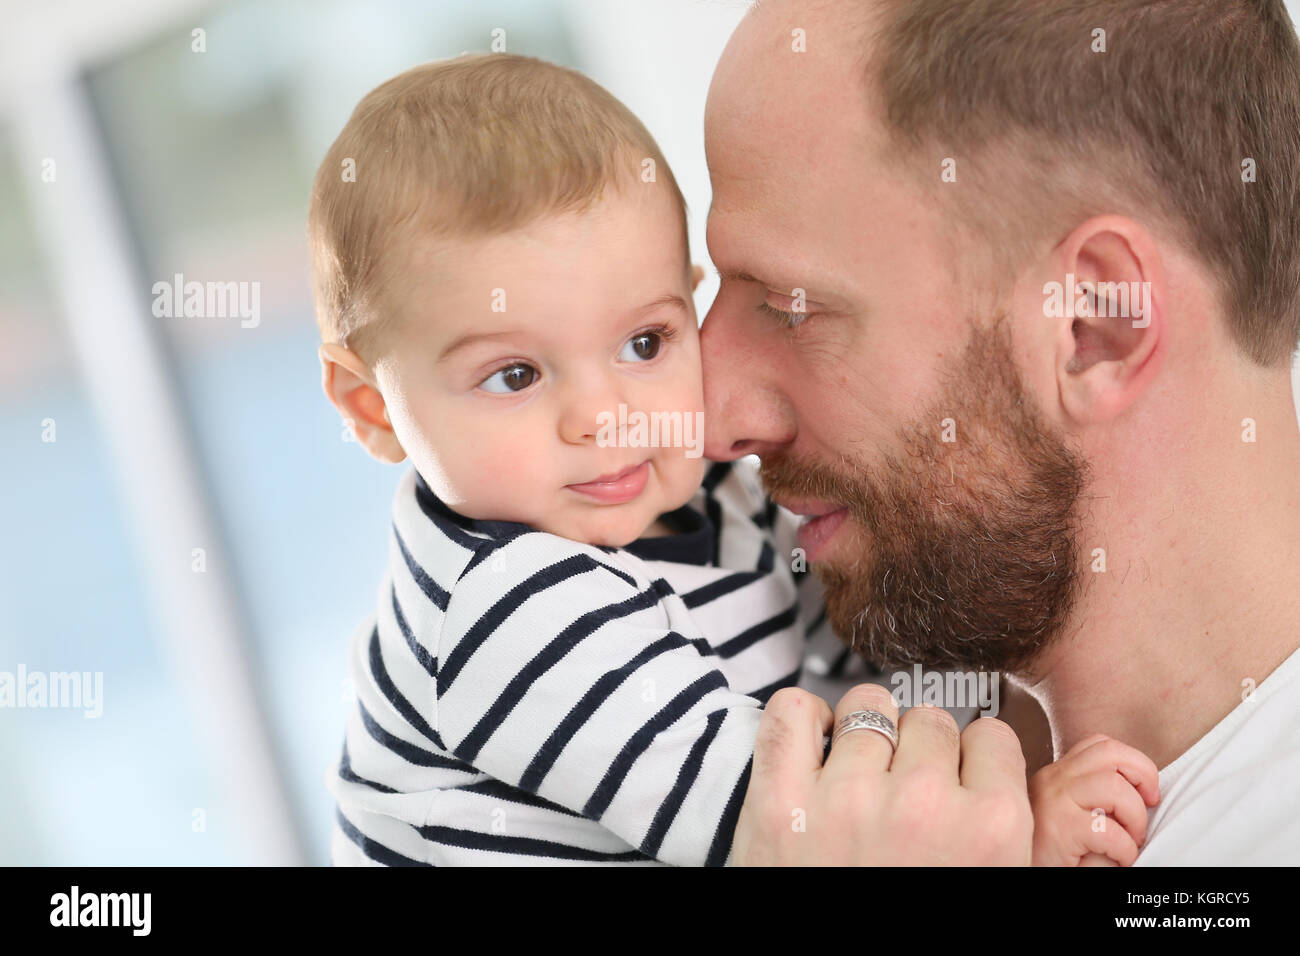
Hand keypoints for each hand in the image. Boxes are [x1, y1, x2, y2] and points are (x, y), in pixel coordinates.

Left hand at [730, 682, 1032, 864]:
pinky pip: (792, 711)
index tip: (956, 782)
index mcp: (991, 832)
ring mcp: (846, 798)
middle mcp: (923, 806)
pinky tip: (812, 750)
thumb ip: (1007, 836)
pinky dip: (801, 719)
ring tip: (858, 779)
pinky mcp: (778, 801)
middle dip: (920, 750)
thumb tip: (1021, 784)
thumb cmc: (912, 939)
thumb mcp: (990, 890)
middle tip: (903, 795)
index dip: (971, 760)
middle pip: (931, 719)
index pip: (991, 737)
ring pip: (868, 707)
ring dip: (865, 734)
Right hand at [1028, 733, 1160, 865]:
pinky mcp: (1059, 829)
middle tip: (1149, 804)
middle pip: (1110, 751)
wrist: (1023, 870)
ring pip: (1114, 785)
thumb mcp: (1072, 815)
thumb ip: (1094, 797)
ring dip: (1135, 816)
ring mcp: (1053, 801)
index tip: (1144, 791)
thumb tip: (1140, 792)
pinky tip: (1117, 858)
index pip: (1100, 746)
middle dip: (1143, 774)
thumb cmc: (1054, 853)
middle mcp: (1053, 780)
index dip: (1133, 763)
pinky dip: (1125, 849)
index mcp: (1058, 775)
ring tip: (1130, 838)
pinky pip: (1109, 831)